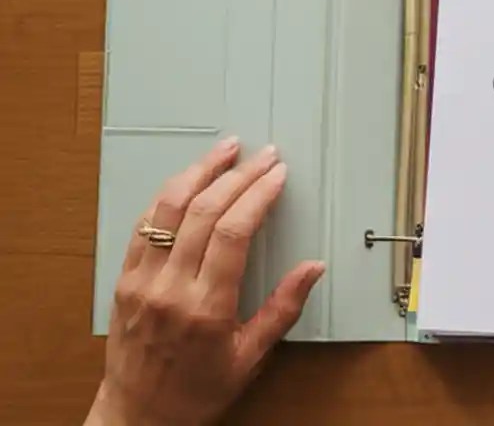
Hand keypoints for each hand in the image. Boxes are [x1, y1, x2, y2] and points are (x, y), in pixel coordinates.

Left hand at [86, 138, 324, 425]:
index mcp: (206, 307)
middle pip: (204, 212)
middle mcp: (170, 288)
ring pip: (167, 209)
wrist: (139, 415)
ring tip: (224, 150)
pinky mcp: (125, 280)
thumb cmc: (198, 391)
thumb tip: (313, 268)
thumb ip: (283, 308)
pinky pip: (143, 226)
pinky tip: (187, 181)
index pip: (233, 233)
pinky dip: (167, 197)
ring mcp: (142, 281)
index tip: (277, 175)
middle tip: (263, 155)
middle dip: (238, 175)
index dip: (257, 195)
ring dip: (198, 172)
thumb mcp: (251, 356)